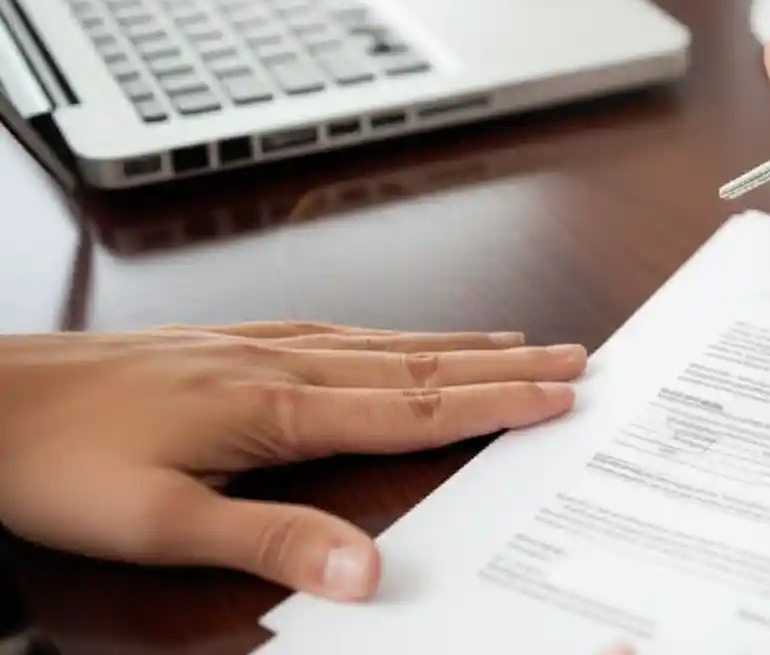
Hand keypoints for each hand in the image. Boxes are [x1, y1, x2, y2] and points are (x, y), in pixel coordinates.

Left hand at [0, 322, 586, 600]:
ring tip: (515, 340)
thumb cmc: (64, 462)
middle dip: (502, 364)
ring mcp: (258, 345)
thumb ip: (271, 540)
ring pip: (385, 343)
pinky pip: (339, 331)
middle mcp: (283, 364)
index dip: (494, 403)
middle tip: (573, 355)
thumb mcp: (161, 524)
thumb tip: (366, 571)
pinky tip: (401, 337)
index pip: (415, 407)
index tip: (559, 394)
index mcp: (278, 408)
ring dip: (459, 343)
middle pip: (419, 365)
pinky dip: (393, 334)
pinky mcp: (232, 342)